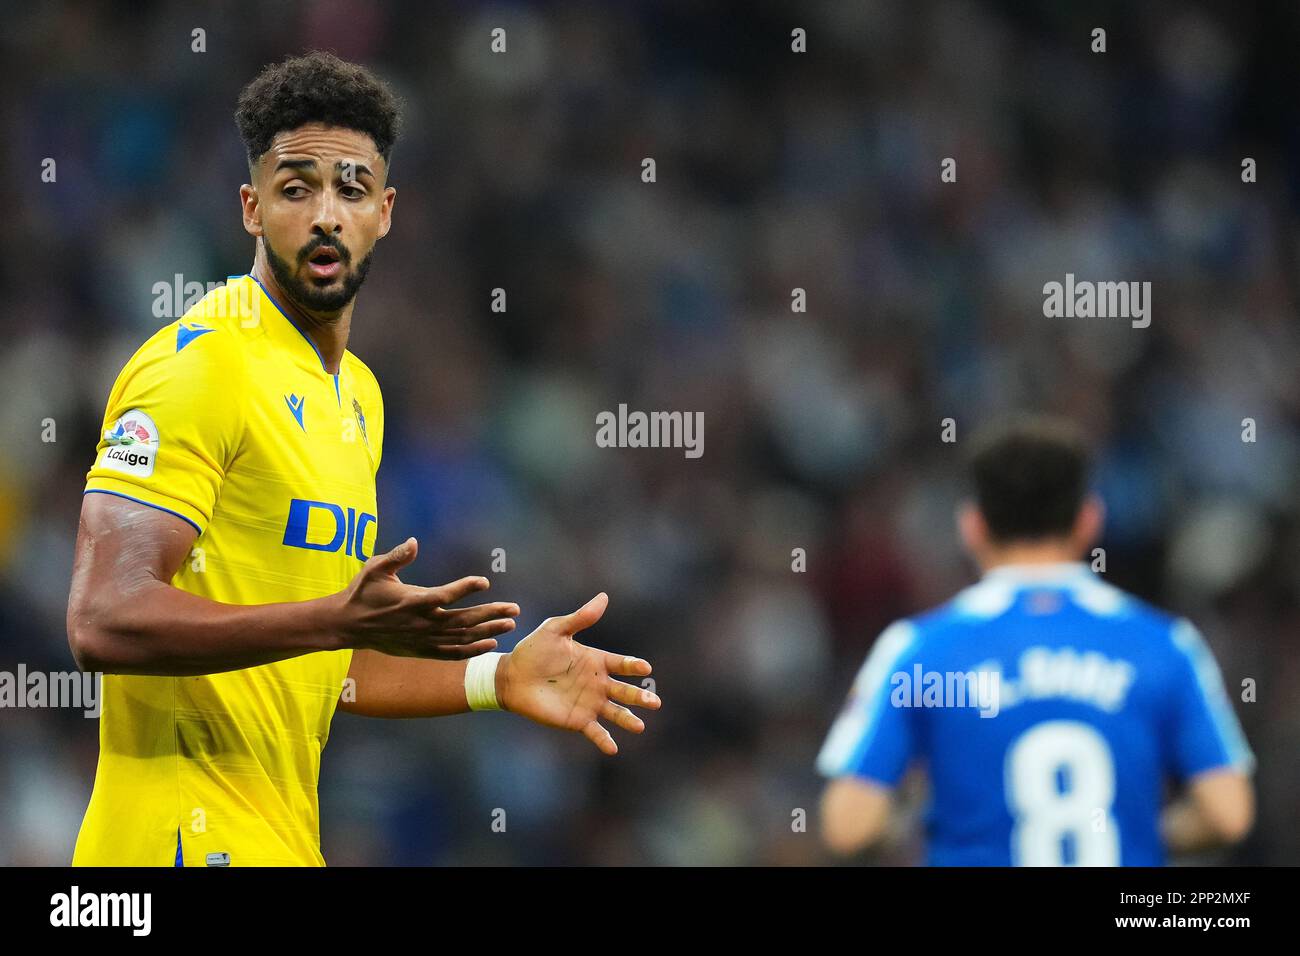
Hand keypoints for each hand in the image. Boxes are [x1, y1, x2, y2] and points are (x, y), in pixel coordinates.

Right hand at [332, 537, 518, 659]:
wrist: (348, 625)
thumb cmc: (363, 592)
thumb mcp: (374, 569)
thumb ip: (396, 556)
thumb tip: (413, 542)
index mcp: (412, 601)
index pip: (444, 596)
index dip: (464, 588)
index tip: (484, 582)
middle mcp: (421, 623)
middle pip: (462, 620)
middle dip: (490, 614)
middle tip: (514, 609)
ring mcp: (423, 639)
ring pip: (461, 638)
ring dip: (488, 631)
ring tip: (510, 624)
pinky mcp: (421, 650)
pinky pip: (451, 653)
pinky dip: (472, 650)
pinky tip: (491, 644)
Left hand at [497, 592, 659, 753]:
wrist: (511, 677)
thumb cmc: (533, 651)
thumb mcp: (556, 629)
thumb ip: (579, 618)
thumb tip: (604, 597)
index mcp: (596, 661)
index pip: (621, 664)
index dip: (633, 666)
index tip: (645, 669)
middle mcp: (597, 684)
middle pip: (624, 691)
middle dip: (640, 697)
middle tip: (655, 702)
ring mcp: (589, 704)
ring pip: (615, 713)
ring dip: (628, 719)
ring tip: (639, 726)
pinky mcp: (577, 721)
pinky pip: (595, 732)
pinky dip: (604, 740)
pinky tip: (613, 748)